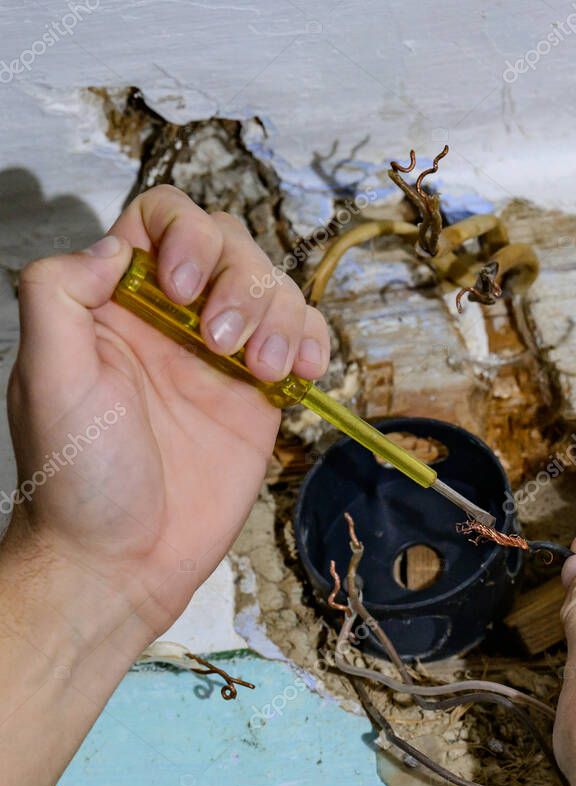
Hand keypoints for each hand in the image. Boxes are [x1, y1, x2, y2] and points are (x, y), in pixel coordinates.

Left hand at [7, 185, 330, 640]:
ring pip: (276, 289)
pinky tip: (301, 373)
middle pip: (231, 245)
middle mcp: (175, 319)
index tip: (181, 291)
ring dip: (280, 316)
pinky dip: (315, 342)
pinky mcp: (264, 396)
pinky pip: (305, 341)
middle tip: (220, 343)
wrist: (124, 560)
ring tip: (263, 371)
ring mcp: (225, 356)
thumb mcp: (47, 377)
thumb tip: (116, 247)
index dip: (185, 236)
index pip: (161, 222)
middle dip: (241, 281)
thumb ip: (60, 294)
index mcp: (117, 303)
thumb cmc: (77, 475)